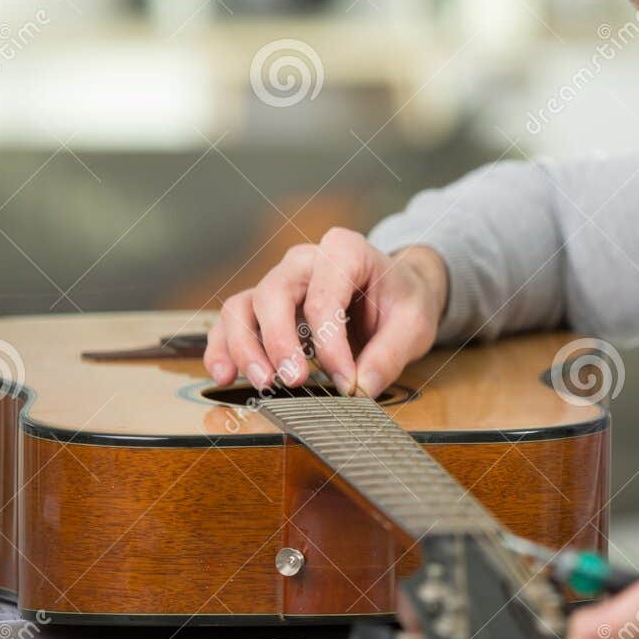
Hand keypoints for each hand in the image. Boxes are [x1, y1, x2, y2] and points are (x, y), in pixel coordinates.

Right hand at [204, 230, 448, 397]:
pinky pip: (232, 320)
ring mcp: (280, 281)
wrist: (396, 293)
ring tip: (262, 383)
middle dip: (278, 342)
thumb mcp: (414, 325)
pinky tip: (226, 376)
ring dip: (244, 347)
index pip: (325, 298)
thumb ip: (389, 355)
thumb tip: (360, 387)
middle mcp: (305, 261)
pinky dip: (224, 348)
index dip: (331, 345)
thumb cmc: (403, 301)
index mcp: (345, 252)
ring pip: (243, 306)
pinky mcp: (265, 306)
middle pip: (273, 294)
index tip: (346, 381)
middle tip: (293, 381)